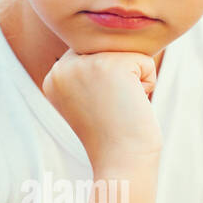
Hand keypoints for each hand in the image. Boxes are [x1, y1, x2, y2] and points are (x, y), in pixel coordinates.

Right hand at [42, 47, 162, 167]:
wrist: (121, 162)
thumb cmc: (112, 137)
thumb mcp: (89, 99)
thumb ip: (91, 71)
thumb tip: (113, 40)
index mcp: (54, 77)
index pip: (94, 56)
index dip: (109, 82)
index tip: (102, 111)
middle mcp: (62, 67)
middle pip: (110, 50)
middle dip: (122, 79)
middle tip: (112, 110)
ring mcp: (84, 64)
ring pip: (128, 54)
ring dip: (134, 82)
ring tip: (121, 108)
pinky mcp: (110, 64)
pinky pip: (145, 61)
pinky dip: (148, 84)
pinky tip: (132, 105)